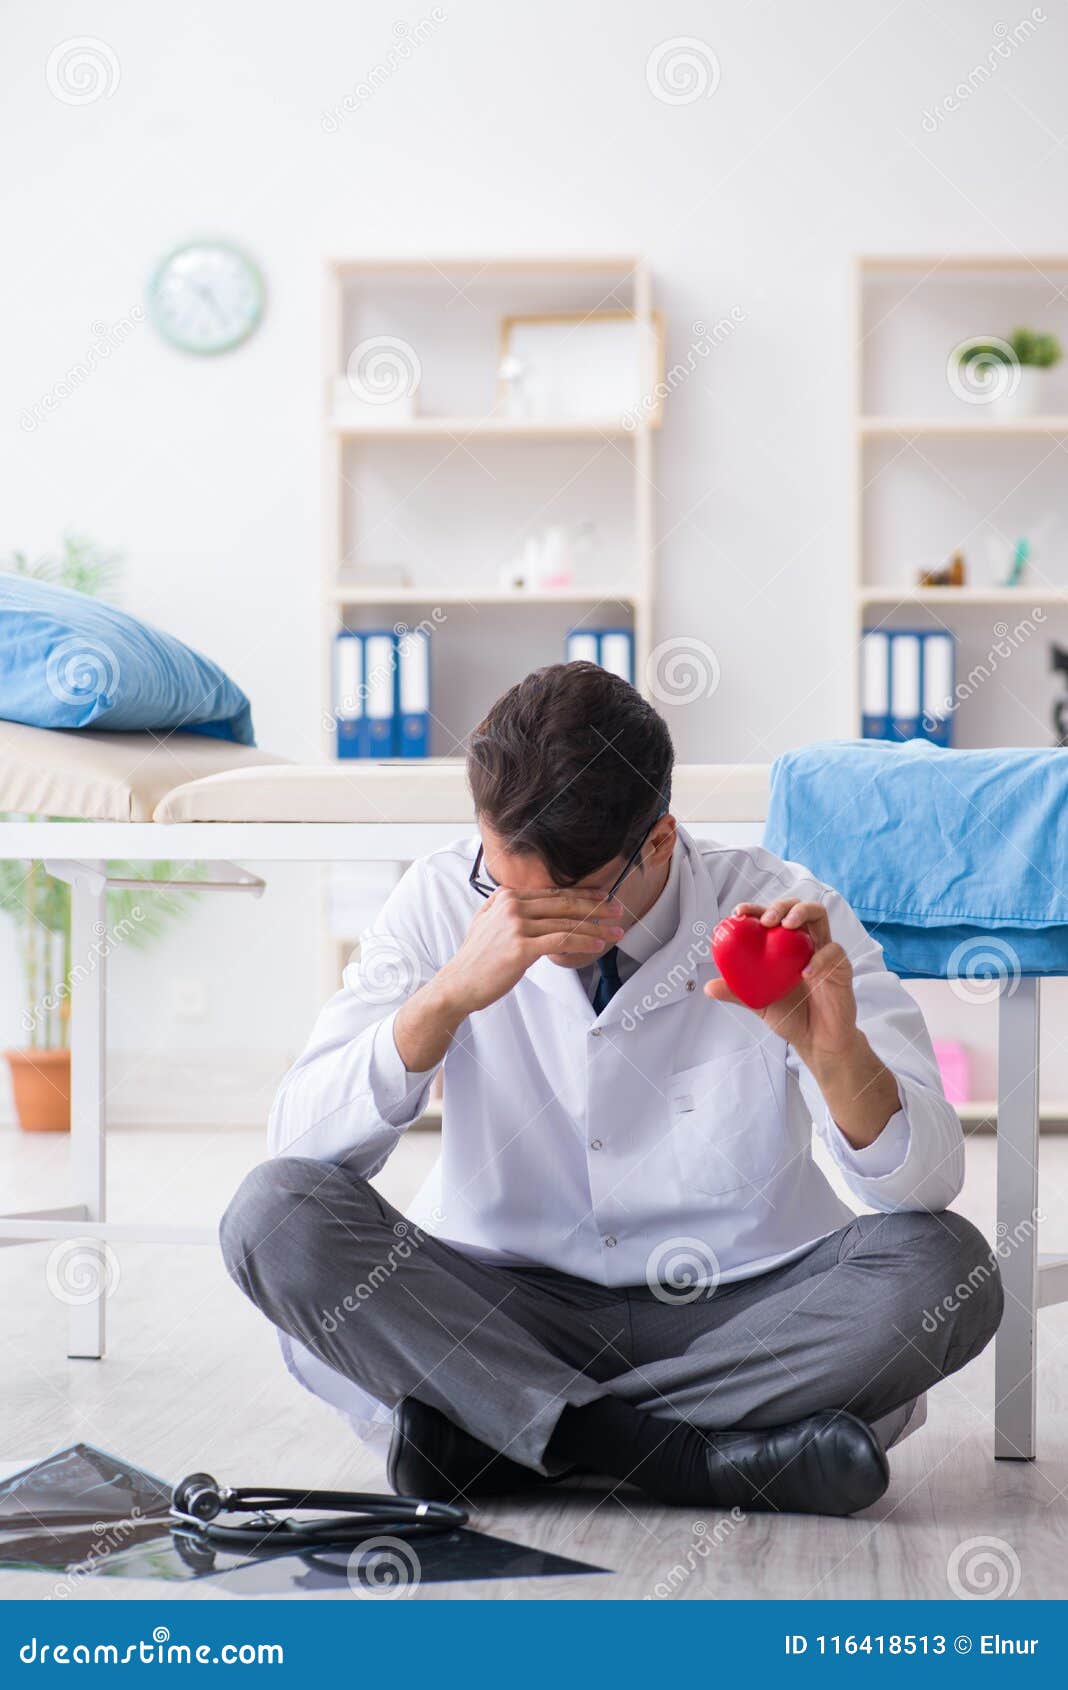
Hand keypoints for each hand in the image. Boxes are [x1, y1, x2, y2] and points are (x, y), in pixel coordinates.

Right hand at [436, 886, 624, 1016]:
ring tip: (615, 932)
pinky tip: (597, 945)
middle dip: (596, 908)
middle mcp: (512, 906)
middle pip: (564, 904)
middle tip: (617, 911)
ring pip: (566, 923)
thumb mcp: (487, 923)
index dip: (582, 895)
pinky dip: (582, 942)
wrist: (458, 984)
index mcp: (506, 897)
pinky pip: (561, 941)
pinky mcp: (520, 947)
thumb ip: (507, 909)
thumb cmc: (475, 960)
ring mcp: (516, 925)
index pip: (553, 893)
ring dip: (596, 928)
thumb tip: (533, 906)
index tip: (602, 899)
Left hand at [704, 898, 856, 1065]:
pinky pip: (833, 953)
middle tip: (767, 920)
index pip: (771, 917)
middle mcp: (804, 942)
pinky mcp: (841, 967)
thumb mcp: (758, 1003)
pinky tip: (804, 973)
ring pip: (819, 916)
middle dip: (781, 905)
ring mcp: (824, 951)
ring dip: (802, 913)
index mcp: (784, 946)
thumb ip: (737, 993)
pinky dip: (818, 959)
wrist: (817, 1041)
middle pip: (797, 906)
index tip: (738, 912)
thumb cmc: (790, 1016)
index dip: (756, 909)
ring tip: (787, 925)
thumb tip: (708, 986)